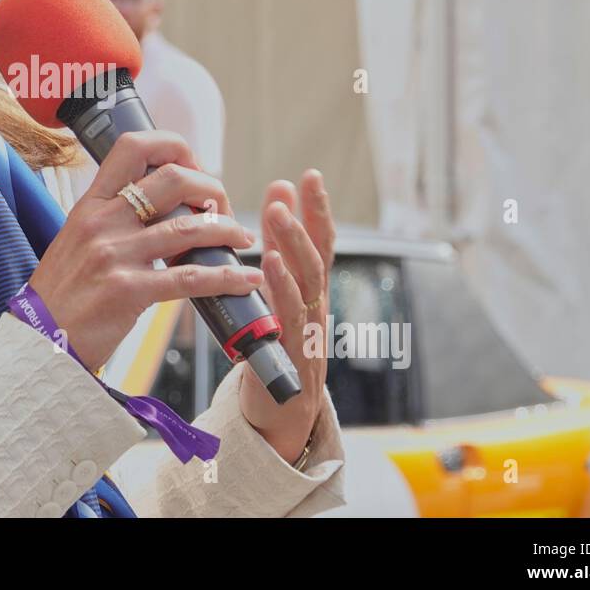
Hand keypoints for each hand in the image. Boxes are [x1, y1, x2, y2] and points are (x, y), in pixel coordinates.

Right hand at [30, 130, 261, 369]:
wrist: (36, 341)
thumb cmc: (61, 295)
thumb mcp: (75, 241)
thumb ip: (110, 220)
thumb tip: (155, 207)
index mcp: (90, 204)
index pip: (132, 147)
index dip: (173, 146)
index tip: (193, 166)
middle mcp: (102, 222)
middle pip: (173, 178)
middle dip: (210, 188)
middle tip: (220, 208)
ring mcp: (115, 255)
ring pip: (190, 228)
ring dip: (227, 231)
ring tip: (240, 239)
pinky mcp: (128, 291)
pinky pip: (190, 278)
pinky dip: (226, 277)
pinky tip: (244, 279)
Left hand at [237, 170, 334, 464]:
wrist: (280, 414)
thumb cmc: (277, 347)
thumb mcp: (279, 295)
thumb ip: (280, 247)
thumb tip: (277, 195)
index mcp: (310, 291)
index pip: (319, 242)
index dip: (316, 209)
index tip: (308, 175)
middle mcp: (315, 307)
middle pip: (320, 256)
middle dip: (309, 218)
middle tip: (293, 185)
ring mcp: (308, 331)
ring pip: (307, 281)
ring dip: (293, 245)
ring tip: (277, 213)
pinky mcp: (293, 355)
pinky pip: (289, 316)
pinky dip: (281, 287)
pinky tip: (269, 263)